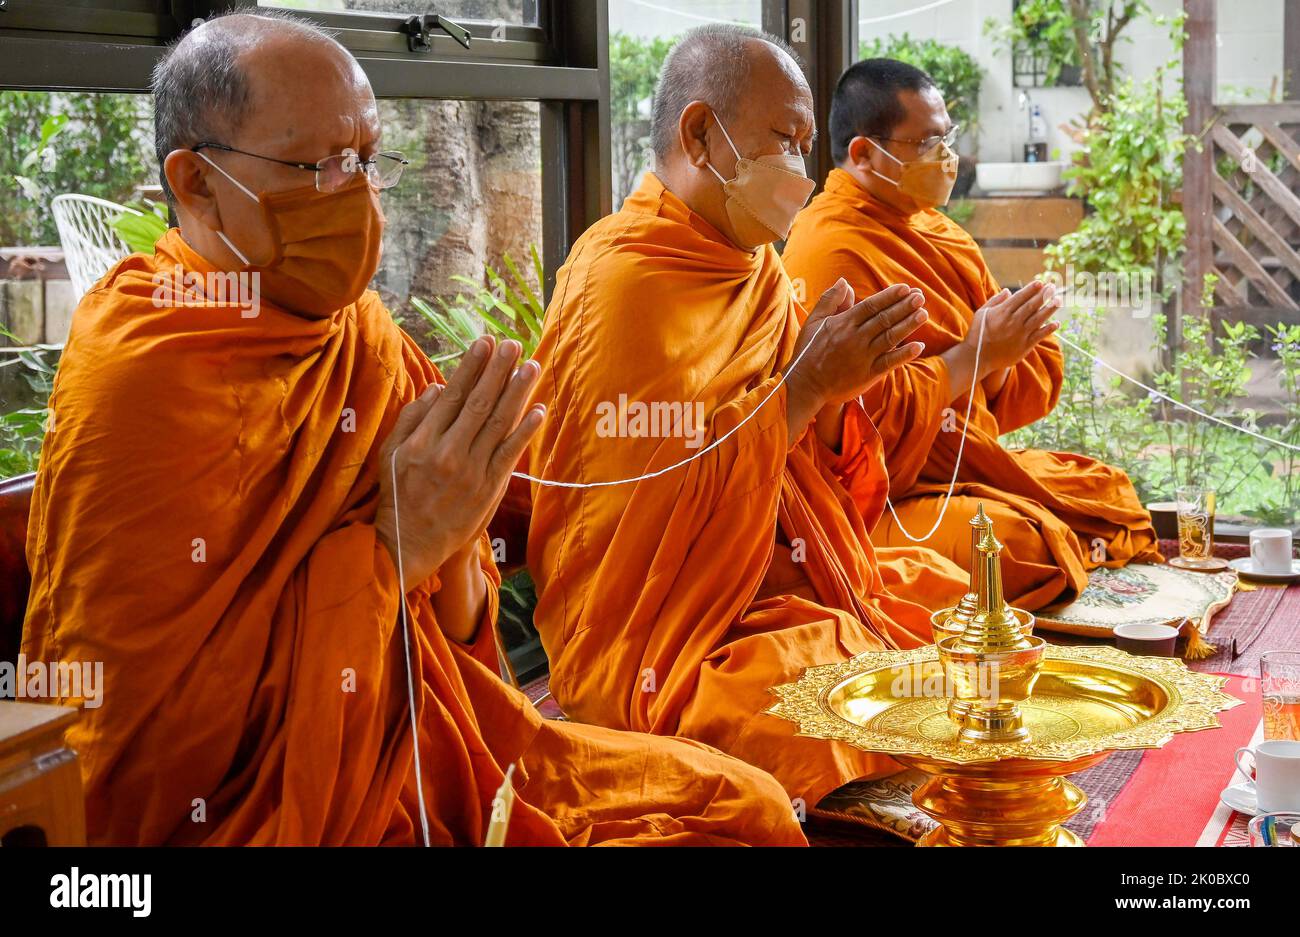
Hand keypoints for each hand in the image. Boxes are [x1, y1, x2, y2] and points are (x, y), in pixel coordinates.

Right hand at [374, 336, 544, 590]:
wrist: (411, 543)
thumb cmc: (398, 495)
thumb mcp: (391, 454)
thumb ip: (411, 419)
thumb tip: (437, 388)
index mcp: (423, 440)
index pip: (453, 395)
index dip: (471, 367)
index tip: (485, 343)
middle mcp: (448, 452)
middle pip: (480, 403)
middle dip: (499, 371)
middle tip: (513, 345)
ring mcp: (472, 470)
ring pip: (499, 423)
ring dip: (518, 392)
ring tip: (531, 366)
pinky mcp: (489, 488)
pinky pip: (511, 453)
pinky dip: (526, 431)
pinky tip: (539, 409)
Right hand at [784, 280, 927, 436]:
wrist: (805, 384)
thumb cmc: (808, 351)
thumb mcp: (813, 322)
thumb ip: (829, 300)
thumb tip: (844, 282)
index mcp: (843, 323)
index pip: (871, 305)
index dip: (890, 296)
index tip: (906, 289)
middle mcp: (855, 338)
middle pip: (884, 319)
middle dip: (904, 307)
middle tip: (920, 297)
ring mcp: (863, 357)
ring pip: (890, 337)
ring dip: (908, 325)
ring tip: (923, 314)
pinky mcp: (868, 374)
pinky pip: (890, 362)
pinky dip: (905, 354)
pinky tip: (919, 346)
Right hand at [965, 280, 1060, 377]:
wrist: (977, 357)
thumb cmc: (978, 333)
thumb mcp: (981, 313)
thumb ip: (995, 301)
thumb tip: (1008, 291)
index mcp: (1002, 312)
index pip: (1020, 297)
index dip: (1031, 289)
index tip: (1041, 283)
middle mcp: (1013, 321)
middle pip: (1032, 305)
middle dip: (1044, 295)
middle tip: (1053, 287)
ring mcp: (1020, 334)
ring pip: (1039, 318)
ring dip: (1050, 309)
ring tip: (1059, 300)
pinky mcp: (1024, 346)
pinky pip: (1040, 335)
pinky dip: (1049, 329)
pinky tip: (1056, 323)